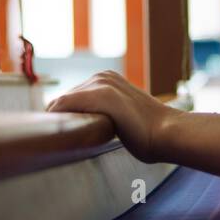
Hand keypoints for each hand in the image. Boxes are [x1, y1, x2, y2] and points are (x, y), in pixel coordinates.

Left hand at [45, 71, 178, 163]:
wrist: (168, 133)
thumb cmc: (149, 133)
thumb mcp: (123, 116)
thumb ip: (105, 116)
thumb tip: (84, 129)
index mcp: (108, 79)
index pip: (71, 98)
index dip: (61, 117)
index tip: (54, 136)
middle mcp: (101, 76)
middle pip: (64, 100)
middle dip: (57, 120)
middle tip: (53, 142)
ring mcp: (100, 83)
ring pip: (61, 103)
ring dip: (56, 121)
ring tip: (53, 142)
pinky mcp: (99, 95)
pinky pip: (62, 106)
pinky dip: (54, 119)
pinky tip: (51, 135)